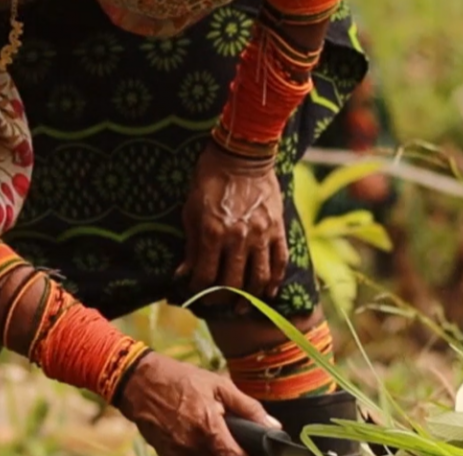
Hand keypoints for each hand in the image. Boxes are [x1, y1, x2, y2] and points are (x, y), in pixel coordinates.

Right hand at [117, 352, 280, 455]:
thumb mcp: (217, 385)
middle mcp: (193, 447)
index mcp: (209, 429)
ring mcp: (177, 454)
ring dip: (213, 452)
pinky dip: (196, 452)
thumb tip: (273, 426)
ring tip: (213, 437)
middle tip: (234, 442)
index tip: (254, 451)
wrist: (139, 381)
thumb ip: (247, 407)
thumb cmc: (180, 379)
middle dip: (230, 452)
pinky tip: (197, 440)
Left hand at [179, 140, 287, 306]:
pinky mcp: (278, 229)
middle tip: (218, 304)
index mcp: (213, 233)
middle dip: (223, 299)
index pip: (206, 276)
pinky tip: (268, 293)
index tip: (194, 292)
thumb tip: (182, 275)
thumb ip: (191, 246)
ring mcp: (261, 234)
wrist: (241, 156)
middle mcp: (238, 238)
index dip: (198, 290)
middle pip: (233, 283)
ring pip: (258, 278)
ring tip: (242, 307)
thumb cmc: (209, 181)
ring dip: (250, 298)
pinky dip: (274, 281)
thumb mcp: (191, 210)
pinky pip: (279, 262)